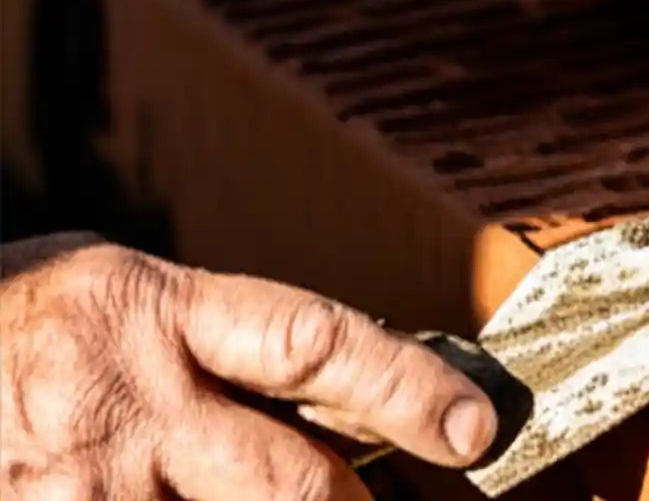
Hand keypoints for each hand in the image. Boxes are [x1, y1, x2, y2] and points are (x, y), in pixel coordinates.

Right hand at [0, 233, 496, 499]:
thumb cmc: (18, 325)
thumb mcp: (121, 297)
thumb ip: (223, 340)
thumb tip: (338, 390)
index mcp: (158, 308)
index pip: (314, 342)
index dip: (404, 386)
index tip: (474, 426)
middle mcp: (130, 400)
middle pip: (297, 481)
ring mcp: (89, 489)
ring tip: (214, 485)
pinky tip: (163, 499)